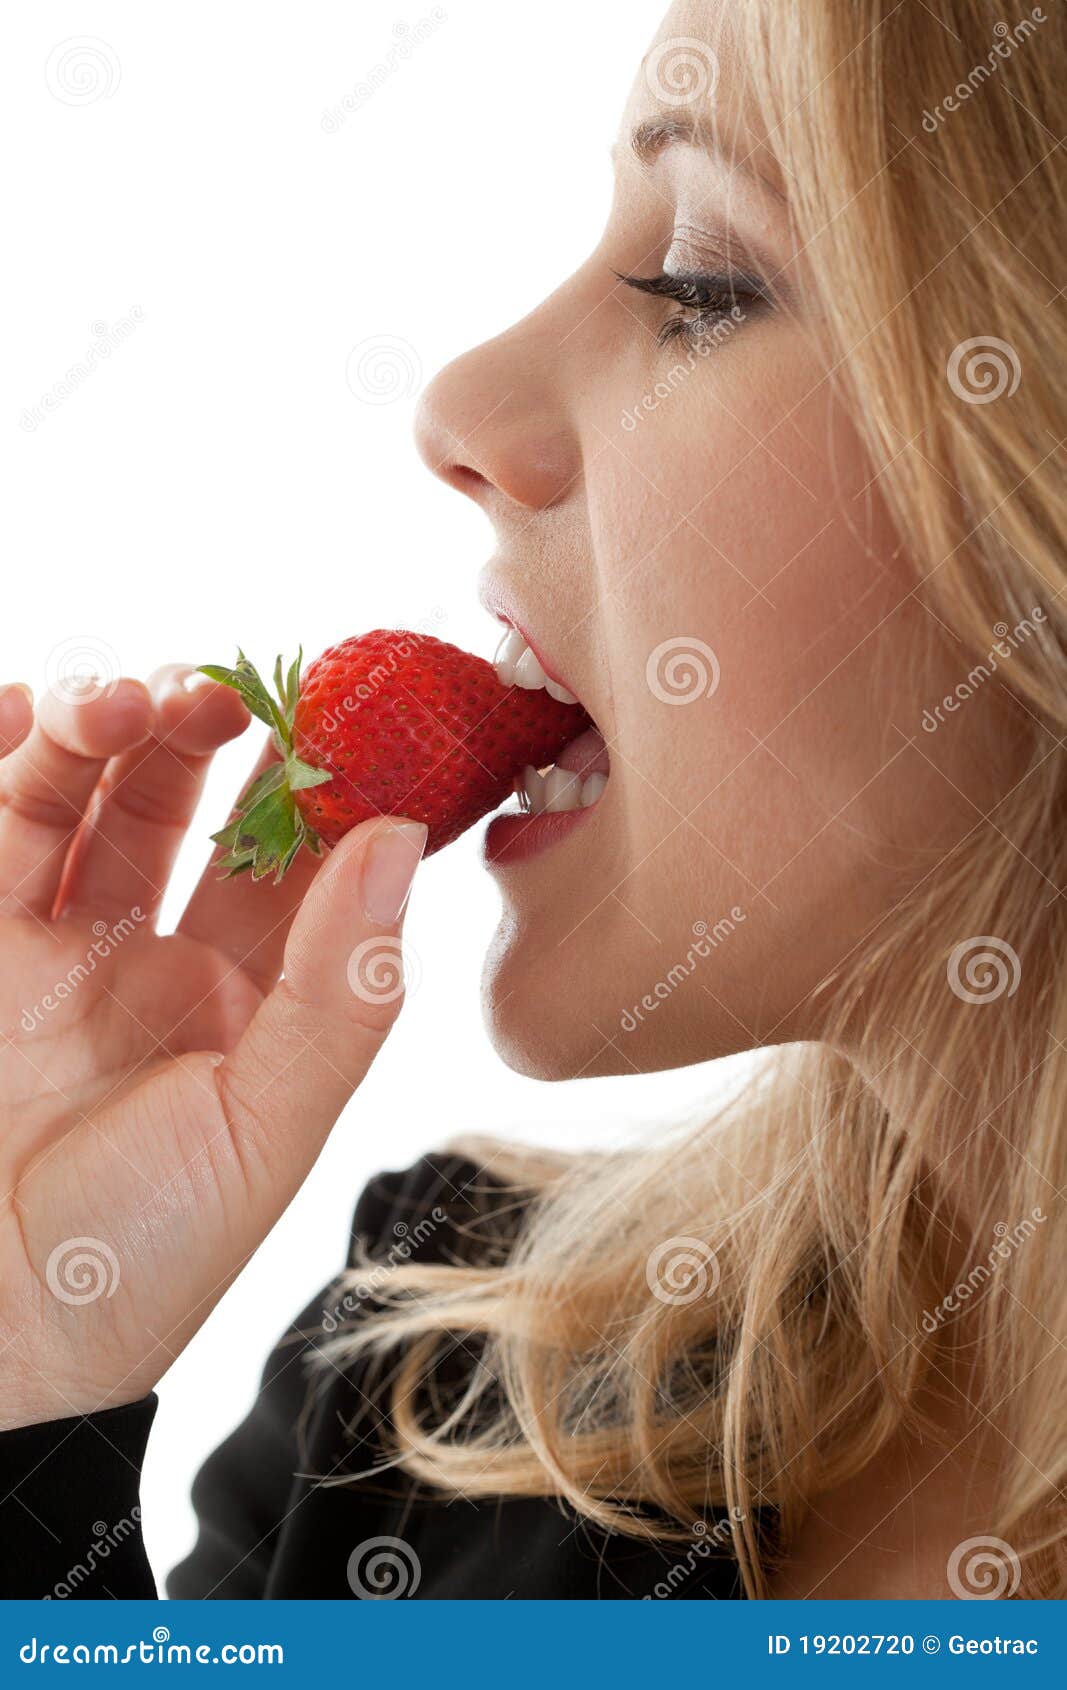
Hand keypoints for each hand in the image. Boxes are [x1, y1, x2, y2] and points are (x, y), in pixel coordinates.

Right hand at [0, 669, 424, 1427]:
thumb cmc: (142, 1258)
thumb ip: (338, 989)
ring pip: (94, 793)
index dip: (326, 784)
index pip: (302, 860)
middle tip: (225, 693)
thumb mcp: (266, 1128)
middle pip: (196, 805)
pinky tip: (29, 707)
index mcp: (253, 1001)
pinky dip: (12, 751)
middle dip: (213, 734)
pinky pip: (1, 825)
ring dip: (112, 726)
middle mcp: (160, 957)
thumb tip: (397, 839)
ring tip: (129, 698)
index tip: (351, 710)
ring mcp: (62, 944)